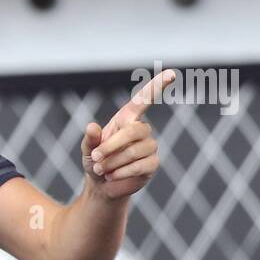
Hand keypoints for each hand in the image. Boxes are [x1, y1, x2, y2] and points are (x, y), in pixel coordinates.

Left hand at [80, 69, 173, 199]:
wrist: (101, 185)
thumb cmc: (95, 161)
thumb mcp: (88, 149)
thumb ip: (90, 139)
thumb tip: (91, 126)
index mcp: (127, 119)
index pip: (143, 99)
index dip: (157, 86)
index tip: (171, 74)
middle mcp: (142, 129)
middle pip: (134, 131)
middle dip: (111, 146)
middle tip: (95, 158)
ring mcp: (150, 146)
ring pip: (135, 151)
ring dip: (113, 162)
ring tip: (101, 169)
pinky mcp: (153, 164)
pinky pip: (140, 166)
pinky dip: (121, 172)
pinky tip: (112, 176)